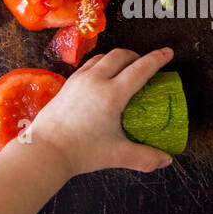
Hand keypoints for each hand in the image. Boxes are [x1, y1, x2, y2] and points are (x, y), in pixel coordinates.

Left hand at [27, 46, 175, 177]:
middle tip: (145, 64)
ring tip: (124, 69)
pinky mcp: (66, 85)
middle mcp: (95, 81)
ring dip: (117, 58)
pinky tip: (100, 78)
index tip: (167, 53)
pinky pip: (87, 65)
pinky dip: (100, 65)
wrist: (45, 151)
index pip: (140, 69)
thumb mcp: (118, 155)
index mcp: (112, 94)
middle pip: (120, 55)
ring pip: (102, 57)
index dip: (157, 59)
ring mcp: (78, 81)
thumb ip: (145, 157)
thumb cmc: (80, 152)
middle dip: (136, 56)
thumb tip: (165, 160)